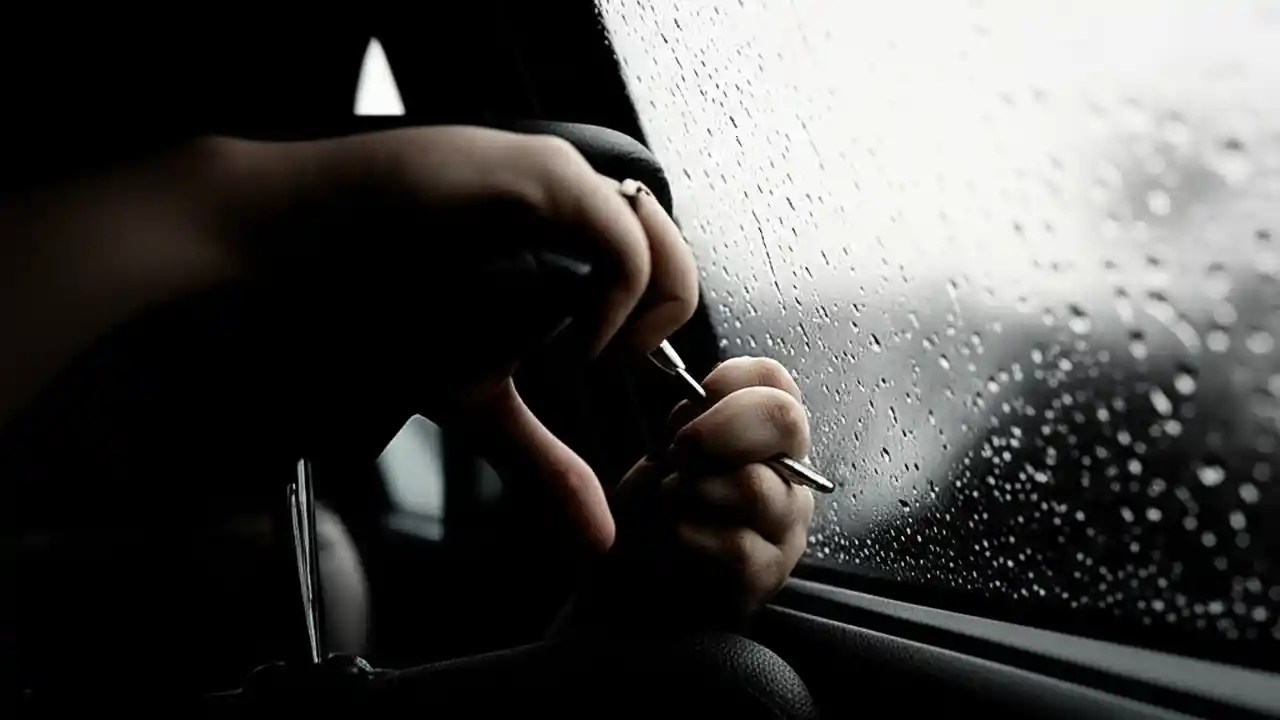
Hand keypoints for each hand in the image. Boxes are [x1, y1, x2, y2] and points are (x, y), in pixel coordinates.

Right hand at [2, 127, 697, 550]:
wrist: (302, 247)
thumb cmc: (389, 314)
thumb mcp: (483, 402)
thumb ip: (542, 462)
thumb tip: (596, 539)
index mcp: (579, 236)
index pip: (669, 271)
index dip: (661, 330)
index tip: (617, 371)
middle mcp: (581, 199)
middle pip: (679, 255)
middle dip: (660, 322)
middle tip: (603, 362)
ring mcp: (562, 182)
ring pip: (660, 237)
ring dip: (641, 309)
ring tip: (587, 348)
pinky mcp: (539, 177)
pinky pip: (619, 235)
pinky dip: (617, 297)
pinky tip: (575, 335)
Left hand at [567, 357, 815, 628]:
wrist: (636, 589)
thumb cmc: (653, 515)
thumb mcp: (663, 452)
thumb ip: (688, 419)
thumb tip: (697, 398)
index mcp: (762, 431)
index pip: (772, 379)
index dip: (726, 382)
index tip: (690, 405)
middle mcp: (786, 470)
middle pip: (784, 418)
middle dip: (716, 429)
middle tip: (678, 453)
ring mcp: (785, 522)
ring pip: (757, 486)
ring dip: (695, 491)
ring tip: (671, 506)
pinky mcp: (770, 572)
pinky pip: (738, 546)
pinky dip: (693, 539)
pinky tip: (676, 540)